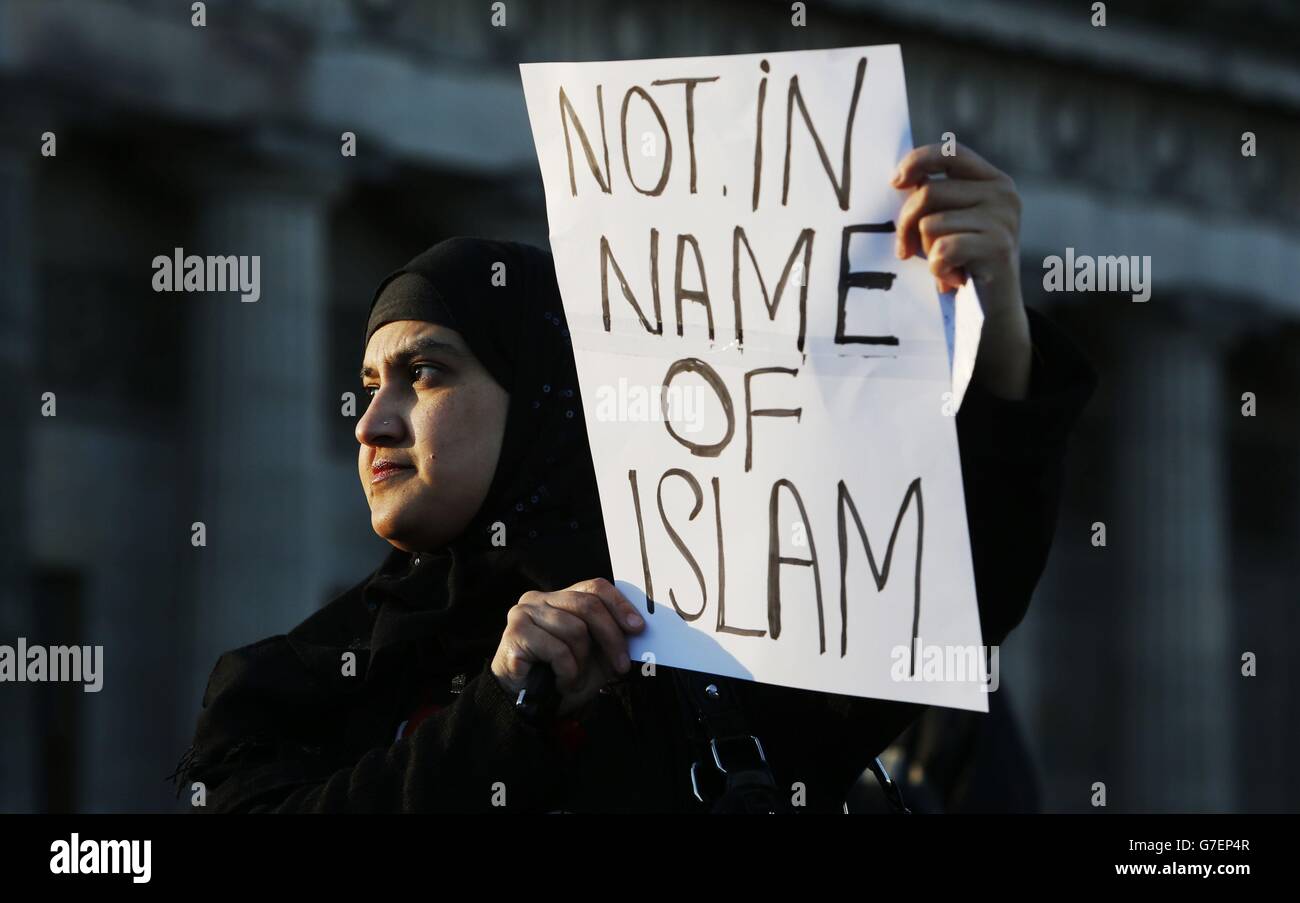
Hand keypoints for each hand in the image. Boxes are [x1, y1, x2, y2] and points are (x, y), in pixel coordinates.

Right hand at [491, 577, 645, 717]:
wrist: (526, 707)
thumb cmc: (560, 677)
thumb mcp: (594, 657)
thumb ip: (612, 639)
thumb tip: (638, 628)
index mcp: (559, 598)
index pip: (594, 588)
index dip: (619, 605)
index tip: (638, 628)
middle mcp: (539, 599)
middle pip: (588, 605)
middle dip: (611, 637)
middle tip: (621, 665)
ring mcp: (524, 613)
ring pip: (575, 629)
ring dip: (583, 662)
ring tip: (576, 679)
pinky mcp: (515, 634)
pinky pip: (558, 649)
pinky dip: (567, 672)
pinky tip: (562, 683)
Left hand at [892, 141, 1031, 399]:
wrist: (994, 311)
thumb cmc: (963, 263)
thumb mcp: (952, 222)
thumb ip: (934, 198)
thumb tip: (896, 181)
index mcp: (992, 180)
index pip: (950, 153)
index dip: (918, 161)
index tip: (895, 183)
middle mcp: (1003, 194)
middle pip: (928, 193)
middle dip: (906, 224)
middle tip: (906, 251)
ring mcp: (1003, 219)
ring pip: (931, 223)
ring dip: (928, 252)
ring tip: (943, 268)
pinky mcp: (998, 247)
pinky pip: (943, 249)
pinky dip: (939, 270)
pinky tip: (952, 279)